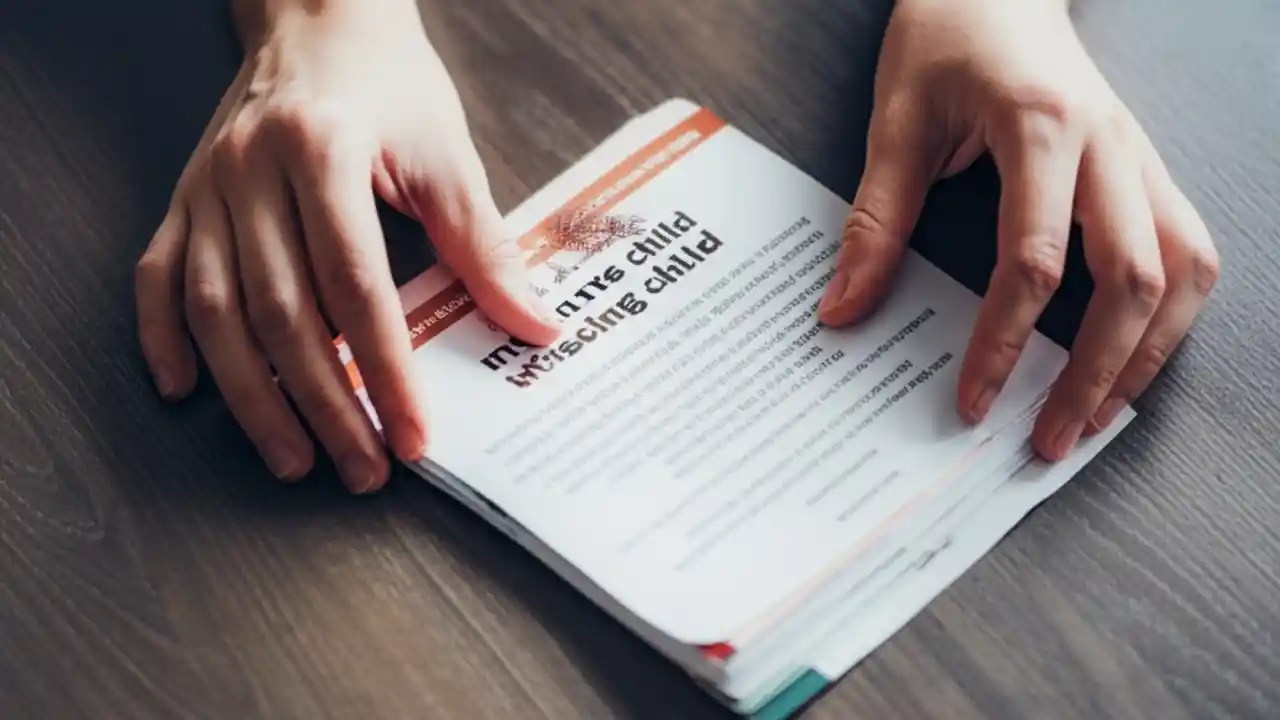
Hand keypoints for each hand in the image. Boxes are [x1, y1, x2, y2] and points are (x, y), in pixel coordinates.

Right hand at [135, 1, 557, 491]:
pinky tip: (186, 392)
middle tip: (365, 469)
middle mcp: (251, 171)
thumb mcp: (447, 154)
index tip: (414, 436)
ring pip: (214, 311)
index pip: (356, 287)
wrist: (318, 18)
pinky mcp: (182, 197)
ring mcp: (206, 187)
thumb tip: (535, 327)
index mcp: (323, 151)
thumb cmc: (390, 85)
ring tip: (293, 459)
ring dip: (252, 397)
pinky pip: (157, 277)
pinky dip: (164, 338)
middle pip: (283, 314)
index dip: (386, 371)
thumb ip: (485, 245)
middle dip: (326, 405)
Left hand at [817, 0, 1219, 460]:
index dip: (1004, 342)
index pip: (1034, 261)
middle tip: (1050, 439)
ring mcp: (1140, 155)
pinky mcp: (1148, 167)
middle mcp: (1108, 145)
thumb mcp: (896, 121)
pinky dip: (1169, 314)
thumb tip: (843, 312)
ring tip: (1100, 416)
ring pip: (1183, 269)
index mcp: (1040, 127)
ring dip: (1148, 353)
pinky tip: (1132, 354)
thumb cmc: (947, 37)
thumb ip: (875, 220)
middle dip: (1094, 373)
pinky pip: (1187, 248)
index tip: (975, 400)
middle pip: (1133, 280)